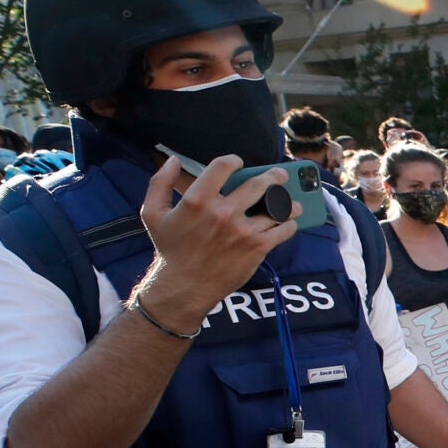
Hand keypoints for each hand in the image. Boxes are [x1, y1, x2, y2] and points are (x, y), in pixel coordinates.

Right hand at [134, 155, 300, 329]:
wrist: (184, 286)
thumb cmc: (169, 249)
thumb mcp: (152, 213)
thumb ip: (159, 183)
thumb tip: (173, 161)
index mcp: (197, 200)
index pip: (223, 166)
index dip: (234, 160)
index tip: (239, 162)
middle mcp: (223, 212)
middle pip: (259, 184)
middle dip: (274, 176)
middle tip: (280, 175)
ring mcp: (243, 230)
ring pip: (276, 208)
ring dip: (289, 202)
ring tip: (294, 202)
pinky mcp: (257, 247)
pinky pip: (283, 230)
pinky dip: (290, 224)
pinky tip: (290, 222)